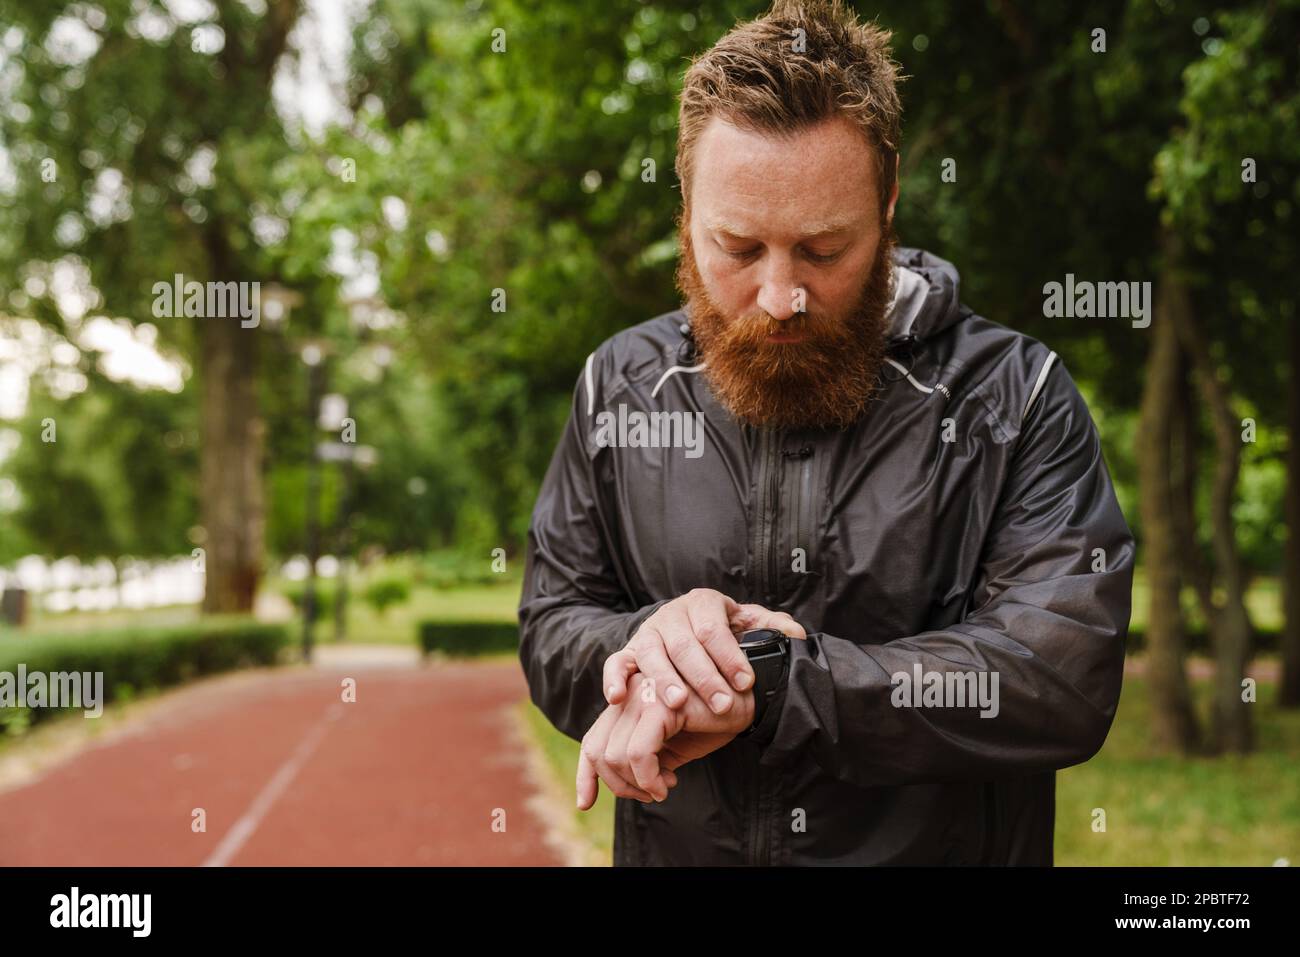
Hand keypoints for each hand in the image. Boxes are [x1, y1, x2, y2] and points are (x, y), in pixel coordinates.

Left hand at [576, 671, 753, 810]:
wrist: (747, 702)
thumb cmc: (709, 723)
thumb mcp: (669, 747)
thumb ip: (641, 759)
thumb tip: (619, 786)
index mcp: (626, 703)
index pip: (592, 741)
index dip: (586, 775)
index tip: (585, 803)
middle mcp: (628, 694)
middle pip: (598, 751)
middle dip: (619, 785)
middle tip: (650, 795)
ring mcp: (642, 695)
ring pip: (615, 755)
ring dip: (637, 785)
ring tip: (663, 790)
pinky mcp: (660, 704)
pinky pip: (638, 753)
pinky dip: (648, 779)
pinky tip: (668, 785)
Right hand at [602, 590, 804, 715]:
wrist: (688, 628)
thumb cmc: (723, 631)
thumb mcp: (748, 624)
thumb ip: (772, 626)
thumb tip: (795, 634)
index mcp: (703, 603)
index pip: (714, 628)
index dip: (730, 656)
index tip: (746, 682)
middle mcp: (671, 614)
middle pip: (684, 645)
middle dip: (704, 677)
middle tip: (722, 704)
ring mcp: (647, 632)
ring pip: (650, 654)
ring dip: (663, 680)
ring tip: (679, 703)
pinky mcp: (628, 651)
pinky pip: (616, 663)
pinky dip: (613, 678)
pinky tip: (619, 698)